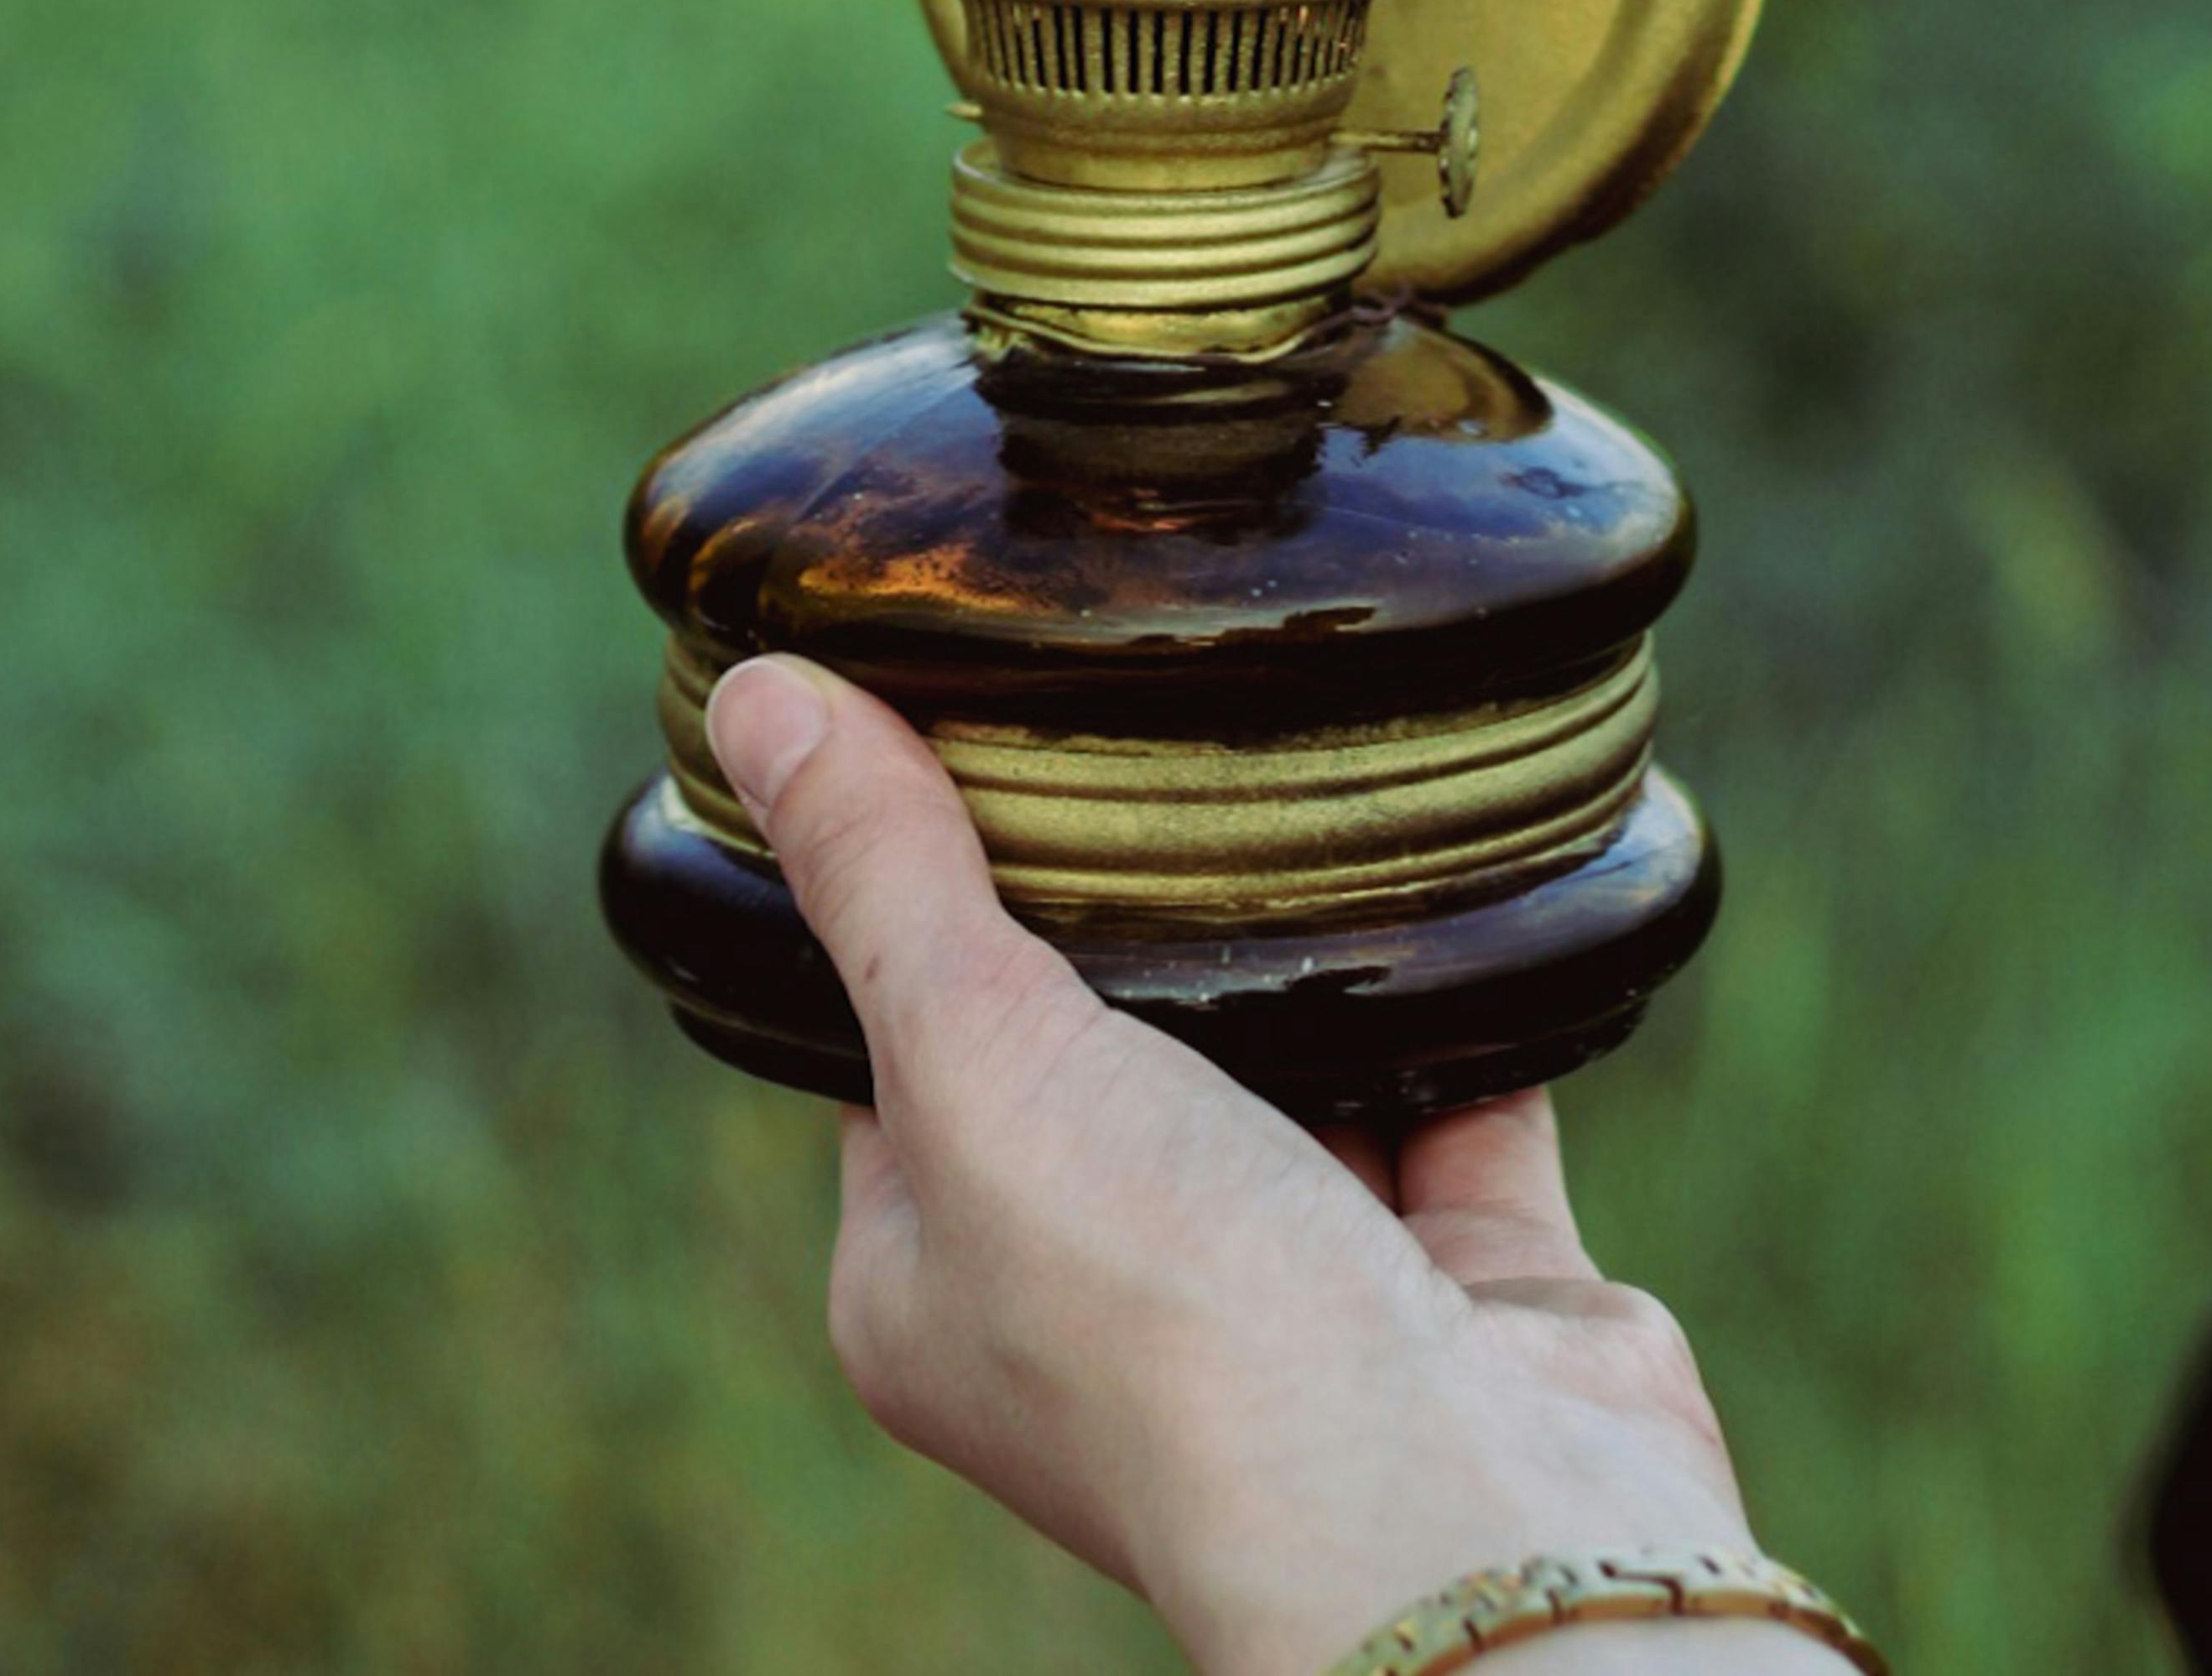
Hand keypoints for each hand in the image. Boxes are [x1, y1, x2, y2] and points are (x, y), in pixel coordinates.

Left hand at [705, 653, 1802, 1675]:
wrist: (1457, 1513)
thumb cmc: (1171, 1318)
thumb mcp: (977, 1060)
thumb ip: (884, 881)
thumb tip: (750, 698)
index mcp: (941, 1286)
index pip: (897, 1053)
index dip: (915, 896)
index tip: (955, 733)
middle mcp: (1104, 1303)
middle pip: (1101, 1046)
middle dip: (1135, 905)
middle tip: (1147, 707)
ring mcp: (1293, 1292)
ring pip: (1288, 1064)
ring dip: (1307, 944)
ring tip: (1303, 754)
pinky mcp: (1462, 1273)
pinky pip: (1455, 1089)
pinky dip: (1461, 997)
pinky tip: (1461, 864)